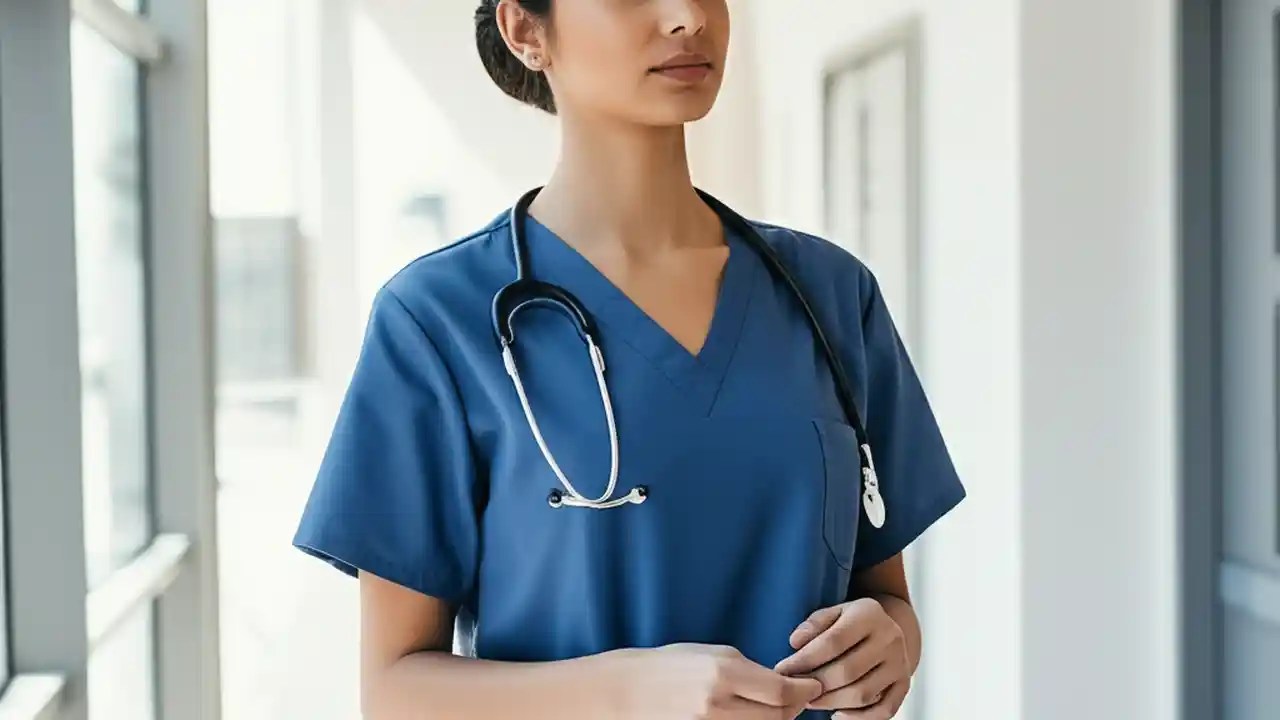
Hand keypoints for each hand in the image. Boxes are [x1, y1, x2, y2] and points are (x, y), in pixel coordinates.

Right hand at [607, 643, 823, 719]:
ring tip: (777, 706)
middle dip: (795, 707)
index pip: (781, 691)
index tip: (812, 684)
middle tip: (801, 696)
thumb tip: (781, 682)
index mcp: (722, 674)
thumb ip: (748, 669)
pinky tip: (754, 716)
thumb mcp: (711, 654)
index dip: (804, 690)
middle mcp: (718, 705)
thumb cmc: (668, 665)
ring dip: (777, 719)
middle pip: (778, 717)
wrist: (626, 692)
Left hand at [773, 599, 910, 718]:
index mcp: (869, 614)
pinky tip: (836, 715)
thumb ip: (813, 624)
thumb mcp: (833, 612)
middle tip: (795, 691)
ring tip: (810, 701)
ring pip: (862, 694)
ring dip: (831, 702)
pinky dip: (858, 718)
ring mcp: (900, 663)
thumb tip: (795, 643)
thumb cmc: (850, 622)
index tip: (782, 670)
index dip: (805, 660)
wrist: (888, 628)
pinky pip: (883, 710)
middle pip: (847, 671)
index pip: (833, 642)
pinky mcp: (904, 684)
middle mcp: (890, 638)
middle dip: (816, 684)